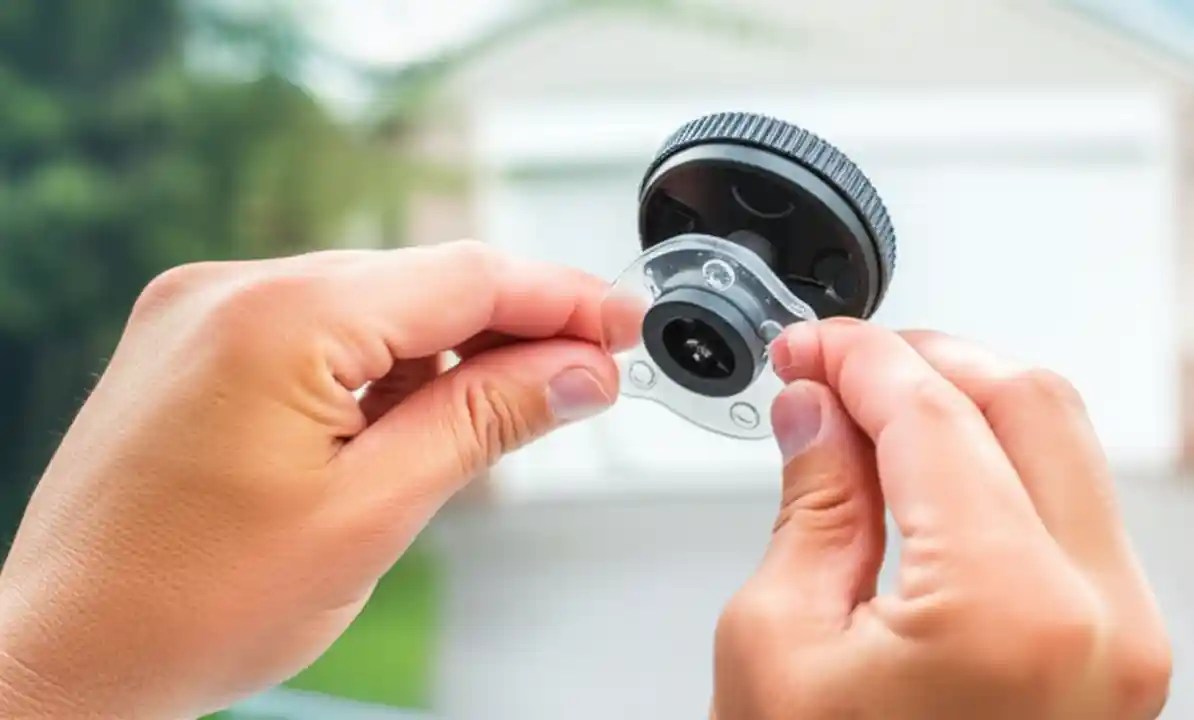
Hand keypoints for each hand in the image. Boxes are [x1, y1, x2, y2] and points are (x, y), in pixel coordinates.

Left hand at [0, 241, 618, 718]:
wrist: (64, 654)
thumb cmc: (191, 605)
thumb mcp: (373, 513)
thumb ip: (485, 421)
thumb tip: (578, 371)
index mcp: (280, 318)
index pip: (465, 276)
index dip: (562, 299)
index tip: (625, 326)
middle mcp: (233, 289)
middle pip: (422, 279)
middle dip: (512, 325)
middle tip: (586, 377)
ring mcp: (204, 309)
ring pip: (373, 302)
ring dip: (447, 348)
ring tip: (499, 414)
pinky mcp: (193, 339)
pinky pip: (318, 324)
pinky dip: (381, 361)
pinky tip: (412, 416)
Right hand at [713, 320, 1170, 719]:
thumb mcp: (778, 645)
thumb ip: (814, 503)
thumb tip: (817, 412)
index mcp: (1007, 610)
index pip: (933, 412)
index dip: (856, 357)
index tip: (807, 346)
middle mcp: (1099, 617)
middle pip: (1025, 401)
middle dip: (921, 360)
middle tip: (834, 367)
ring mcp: (1126, 639)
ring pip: (1062, 446)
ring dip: (965, 406)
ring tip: (869, 418)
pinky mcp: (1122, 654)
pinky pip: (1071, 511)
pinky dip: (998, 468)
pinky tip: (926, 472)